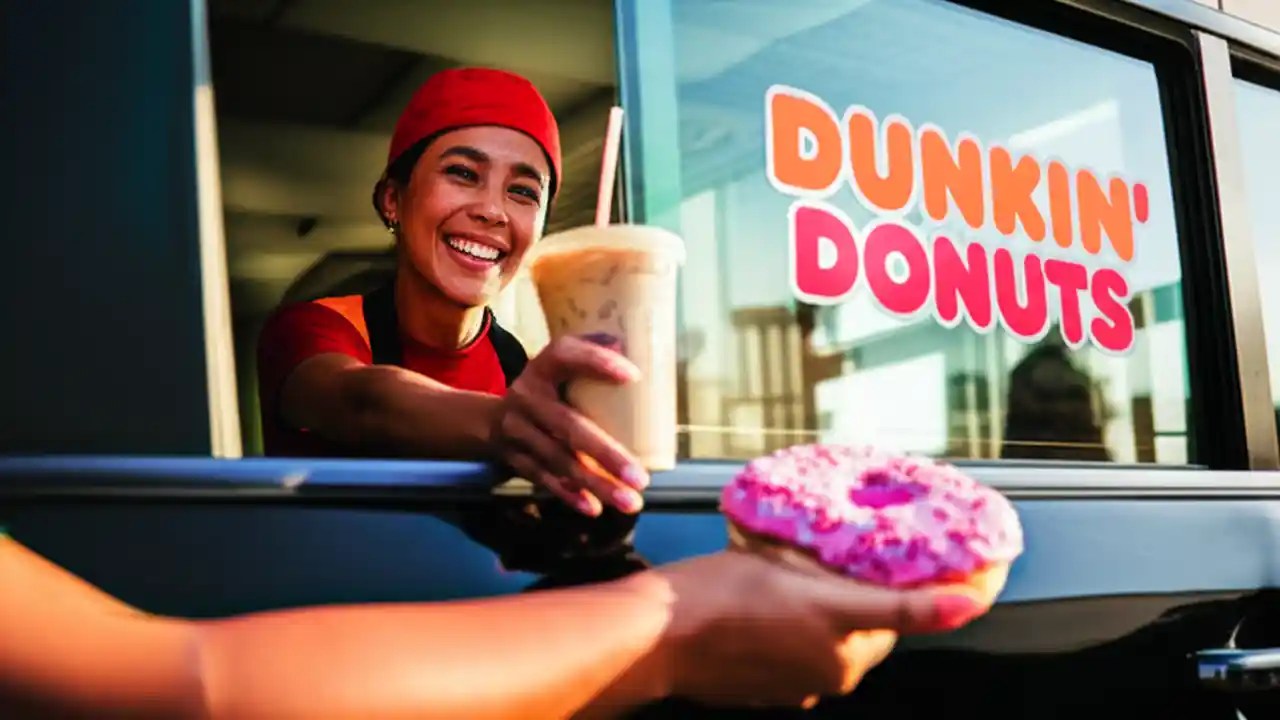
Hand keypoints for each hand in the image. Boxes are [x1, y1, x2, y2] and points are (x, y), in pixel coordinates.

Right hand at [491, 335, 648, 516]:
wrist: (488, 421)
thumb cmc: (545, 391)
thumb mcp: (558, 366)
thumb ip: (589, 353)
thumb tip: (626, 344)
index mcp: (541, 368)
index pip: (565, 355)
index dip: (597, 362)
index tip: (633, 376)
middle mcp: (526, 398)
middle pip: (568, 427)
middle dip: (607, 454)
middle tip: (640, 478)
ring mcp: (517, 432)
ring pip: (559, 461)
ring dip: (596, 484)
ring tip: (630, 501)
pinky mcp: (514, 459)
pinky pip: (544, 479)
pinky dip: (569, 495)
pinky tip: (594, 508)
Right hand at [652, 550, 988, 709]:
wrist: (655, 636)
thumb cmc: (724, 598)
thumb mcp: (814, 583)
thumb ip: (898, 602)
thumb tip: (968, 606)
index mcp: (849, 651)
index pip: (914, 611)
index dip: (938, 582)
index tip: (966, 558)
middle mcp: (830, 675)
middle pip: (872, 618)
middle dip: (873, 582)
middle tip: (861, 539)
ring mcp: (795, 684)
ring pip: (834, 629)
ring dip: (832, 600)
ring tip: (806, 561)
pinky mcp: (767, 687)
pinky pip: (799, 647)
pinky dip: (799, 622)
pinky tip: (771, 596)